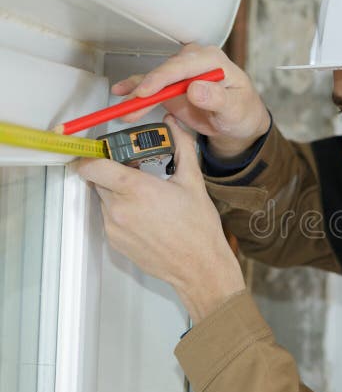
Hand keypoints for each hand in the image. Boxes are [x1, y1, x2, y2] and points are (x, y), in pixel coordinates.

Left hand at [77, 116, 245, 322]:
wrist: (199, 266)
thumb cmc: (199, 229)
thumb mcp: (193, 182)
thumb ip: (181, 147)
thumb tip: (174, 125)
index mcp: (136, 189)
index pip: (92, 165)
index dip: (93, 154)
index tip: (104, 151)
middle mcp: (119, 208)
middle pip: (98, 179)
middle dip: (113, 172)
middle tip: (136, 172)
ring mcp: (114, 227)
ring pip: (104, 199)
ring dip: (119, 194)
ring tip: (148, 198)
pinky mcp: (115, 241)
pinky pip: (110, 218)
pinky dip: (123, 213)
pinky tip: (148, 217)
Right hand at [112, 44, 270, 158]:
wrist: (239, 123)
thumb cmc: (242, 111)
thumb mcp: (236, 108)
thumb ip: (217, 98)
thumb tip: (196, 89)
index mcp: (212, 60)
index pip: (183, 66)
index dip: (162, 79)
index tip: (147, 92)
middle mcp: (194, 61)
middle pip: (164, 72)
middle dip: (145, 89)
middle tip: (130, 105)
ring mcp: (181, 73)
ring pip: (153, 80)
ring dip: (136, 95)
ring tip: (123, 108)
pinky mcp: (171, 86)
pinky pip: (150, 87)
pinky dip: (135, 92)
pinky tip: (122, 94)